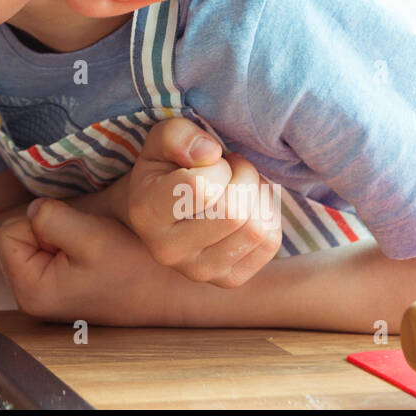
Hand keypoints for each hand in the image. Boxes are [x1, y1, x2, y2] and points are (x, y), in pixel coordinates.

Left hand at [0, 200, 192, 325]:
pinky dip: (66, 242)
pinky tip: (90, 255)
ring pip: (31, 240)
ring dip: (58, 234)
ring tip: (90, 248)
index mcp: (30, 290)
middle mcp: (29, 297)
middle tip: (84, 241)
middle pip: (15, 236)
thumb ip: (50, 218)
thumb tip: (31, 208)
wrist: (168, 292)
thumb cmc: (133, 267)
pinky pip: (46, 248)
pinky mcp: (56, 285)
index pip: (4, 235)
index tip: (73, 235)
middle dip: (46, 228)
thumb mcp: (91, 236)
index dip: (37, 223)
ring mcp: (43, 292)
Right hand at [120, 116, 281, 287]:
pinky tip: (249, 204)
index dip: (219, 166)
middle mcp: (168, 251)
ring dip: (258, 195)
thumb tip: (210, 152)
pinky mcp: (227, 280)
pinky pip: (269, 244)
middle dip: (244, 177)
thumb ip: (177, 135)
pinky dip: (268, 216)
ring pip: (256, 230)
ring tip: (241, 184)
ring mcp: (198, 271)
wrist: (159, 211)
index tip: (212, 159)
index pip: (203, 189)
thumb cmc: (164, 167)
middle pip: (234, 214)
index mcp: (146, 212)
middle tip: (233, 166)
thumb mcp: (161, 140)